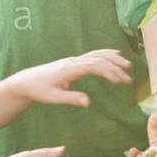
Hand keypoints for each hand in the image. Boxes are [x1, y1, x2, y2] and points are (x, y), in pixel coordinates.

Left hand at [8, 49, 131, 106]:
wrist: (28, 81)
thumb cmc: (40, 90)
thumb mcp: (54, 97)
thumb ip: (71, 98)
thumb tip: (89, 102)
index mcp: (69, 69)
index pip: (94, 66)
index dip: (109, 72)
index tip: (120, 81)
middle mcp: (73, 61)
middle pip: (98, 58)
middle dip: (115, 67)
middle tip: (128, 78)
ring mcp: (74, 60)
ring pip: (96, 54)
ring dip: (112, 59)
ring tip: (127, 66)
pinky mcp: (74, 62)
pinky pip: (92, 55)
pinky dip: (105, 55)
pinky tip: (115, 57)